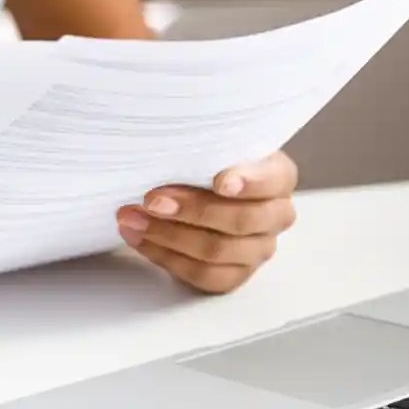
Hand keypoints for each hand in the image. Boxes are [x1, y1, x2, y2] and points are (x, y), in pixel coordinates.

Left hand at [116, 152, 298, 293]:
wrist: (191, 188)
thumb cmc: (202, 161)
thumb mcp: (208, 142)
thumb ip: (203, 142)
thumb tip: (168, 133)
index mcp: (277, 175)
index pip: (272, 180)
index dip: (248, 183)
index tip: (219, 182)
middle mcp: (275, 215)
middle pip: (241, 220)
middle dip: (192, 210)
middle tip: (152, 199)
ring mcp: (257, 249)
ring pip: (217, 251)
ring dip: (167, 235)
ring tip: (131, 217)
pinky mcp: (233, 274)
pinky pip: (202, 275)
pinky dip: (164, 256)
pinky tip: (138, 238)